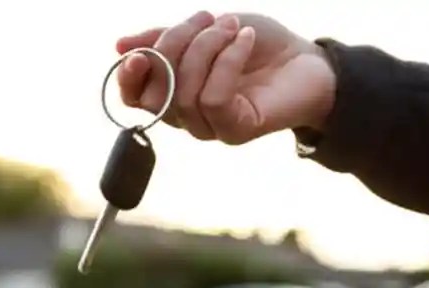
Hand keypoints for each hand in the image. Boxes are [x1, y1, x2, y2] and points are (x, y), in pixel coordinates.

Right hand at [115, 11, 335, 144]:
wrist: (309, 60)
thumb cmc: (257, 46)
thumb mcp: (206, 30)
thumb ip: (165, 38)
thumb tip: (120, 45)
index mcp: (175, 92)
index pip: (135, 97)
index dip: (128, 77)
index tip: (137, 50)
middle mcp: (189, 116)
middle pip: (156, 92)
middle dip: (174, 46)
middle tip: (207, 16)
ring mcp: (212, 127)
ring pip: (184, 93)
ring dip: (206, 47)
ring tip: (232, 24)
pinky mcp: (237, 130)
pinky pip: (214, 98)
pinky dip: (227, 61)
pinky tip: (244, 39)